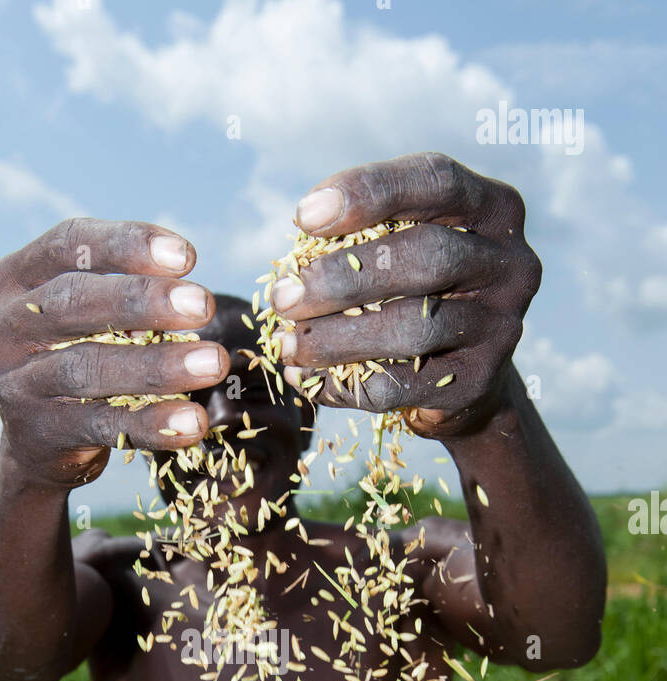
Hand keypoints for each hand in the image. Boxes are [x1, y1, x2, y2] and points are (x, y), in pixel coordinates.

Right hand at [0, 218, 228, 487]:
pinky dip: (151, 423)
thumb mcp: (87, 317)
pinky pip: (101, 425)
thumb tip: (192, 295)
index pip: (70, 245)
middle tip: (204, 304)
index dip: (127, 245)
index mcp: (14, 279)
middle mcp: (2, 325)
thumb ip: (124, 295)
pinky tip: (191, 422)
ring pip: (87, 367)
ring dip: (157, 365)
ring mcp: (15, 383)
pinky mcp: (39, 433)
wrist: (40, 445)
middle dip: (144, 300)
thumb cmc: (79, 358)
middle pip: (74, 301)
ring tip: (213, 363)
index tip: (187, 257)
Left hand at [270, 153, 541, 437]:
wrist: (465, 374)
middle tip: (283, 298)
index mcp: (493, 208)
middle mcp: (511, 263)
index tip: (304, 218)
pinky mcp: (479, 382)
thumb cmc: (417, 290)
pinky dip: (347, 384)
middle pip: (424, 257)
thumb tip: (297, 250)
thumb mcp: (403, 246)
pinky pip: (404, 385)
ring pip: (413, 328)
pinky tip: (310, 379)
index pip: (435, 180)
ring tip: (288, 344)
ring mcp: (502, 326)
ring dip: (338, 339)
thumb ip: (365, 233)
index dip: (368, 192)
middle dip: (342, 277)